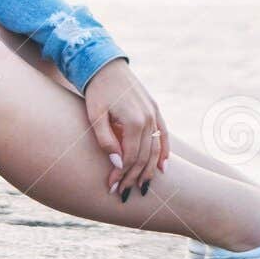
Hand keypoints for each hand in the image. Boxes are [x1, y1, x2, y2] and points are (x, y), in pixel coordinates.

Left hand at [82, 59, 169, 201]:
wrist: (105, 66)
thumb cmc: (96, 91)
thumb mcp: (95, 116)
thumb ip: (106, 140)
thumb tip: (117, 163)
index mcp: (134, 122)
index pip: (130, 158)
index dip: (122, 175)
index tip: (112, 187)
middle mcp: (149, 119)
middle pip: (144, 157)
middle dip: (134, 177)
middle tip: (123, 193)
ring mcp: (155, 114)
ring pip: (156, 150)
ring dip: (149, 170)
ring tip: (142, 187)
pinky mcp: (155, 110)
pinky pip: (164, 136)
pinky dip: (165, 152)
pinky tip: (163, 167)